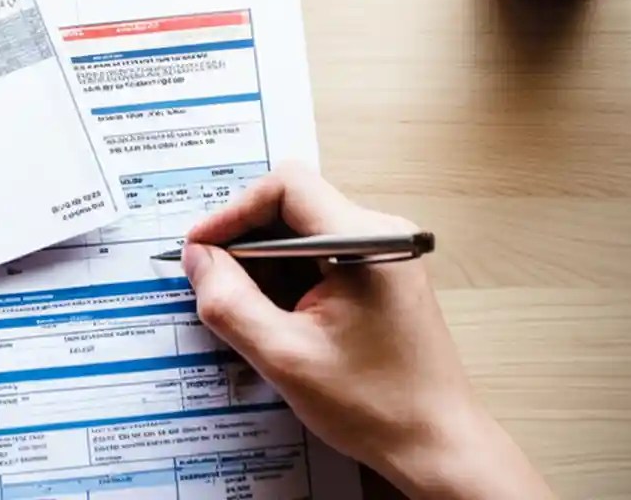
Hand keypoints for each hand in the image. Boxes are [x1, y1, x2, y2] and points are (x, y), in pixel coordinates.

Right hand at [182, 163, 553, 499]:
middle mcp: (377, 234)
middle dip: (244, 243)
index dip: (234, 212)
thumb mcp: (284, 357)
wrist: (435, 443)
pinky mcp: (375, 275)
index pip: (286, 187)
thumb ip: (230, 303)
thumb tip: (196, 258)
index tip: (201, 248)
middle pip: (290, 206)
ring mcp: (379, 253)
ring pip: (298, 233)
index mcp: (364, 241)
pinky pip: (315, 256)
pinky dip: (284, 280)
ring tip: (250, 315)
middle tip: (215, 287)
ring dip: (262, 266)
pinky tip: (277, 321)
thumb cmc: (375, 405)